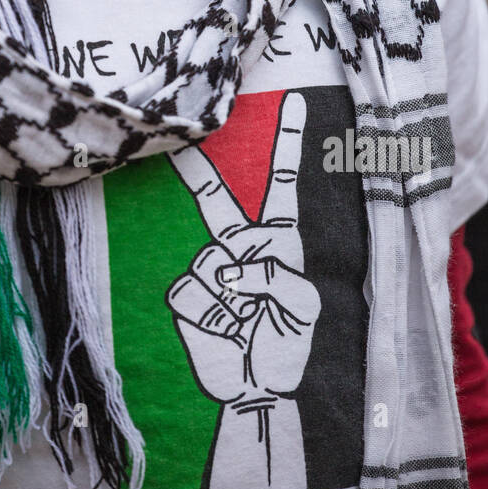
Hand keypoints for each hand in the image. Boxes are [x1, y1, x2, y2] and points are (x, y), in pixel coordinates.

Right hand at [165, 91, 320, 401]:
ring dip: (234, 300)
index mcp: (279, 242)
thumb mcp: (306, 308)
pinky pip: (192, 292)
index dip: (288, 142)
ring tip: (248, 322)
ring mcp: (211, 268)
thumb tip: (230, 267)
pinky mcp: (187, 295)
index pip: (282, 184)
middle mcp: (241, 246)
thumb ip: (278, 277)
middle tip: (181, 140)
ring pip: (212, 263)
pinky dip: (213, 317)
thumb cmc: (290, 344)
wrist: (258, 387)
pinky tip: (226, 332)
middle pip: (215, 200)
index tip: (295, 100)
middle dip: (198, 170)